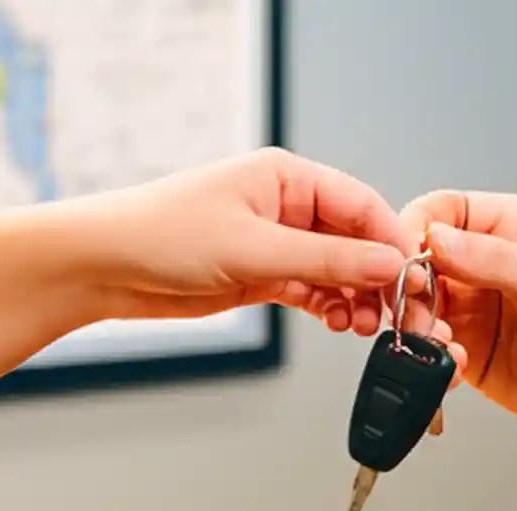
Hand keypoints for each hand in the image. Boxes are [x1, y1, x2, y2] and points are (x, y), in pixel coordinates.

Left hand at [0, 147, 417, 397]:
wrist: (101, 267)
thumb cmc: (160, 235)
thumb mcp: (253, 248)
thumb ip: (326, 261)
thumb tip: (386, 265)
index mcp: (286, 177)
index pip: (361, 205)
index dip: (392, 243)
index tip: (415, 279)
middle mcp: (285, 206)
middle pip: (354, 241)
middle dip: (378, 278)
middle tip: (401, 315)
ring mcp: (274, 242)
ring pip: (336, 271)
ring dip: (356, 299)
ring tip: (367, 327)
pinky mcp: (260, 275)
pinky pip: (312, 290)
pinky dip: (330, 308)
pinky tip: (342, 324)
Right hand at [398, 191, 516, 444]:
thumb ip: (494, 261)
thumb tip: (435, 237)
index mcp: (516, 227)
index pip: (446, 209)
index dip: (418, 228)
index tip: (407, 257)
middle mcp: (491, 265)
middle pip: (422, 260)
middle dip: (411, 285)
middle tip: (418, 311)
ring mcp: (481, 309)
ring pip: (421, 306)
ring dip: (417, 326)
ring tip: (440, 344)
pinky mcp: (476, 352)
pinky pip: (433, 350)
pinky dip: (430, 358)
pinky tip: (451, 366)